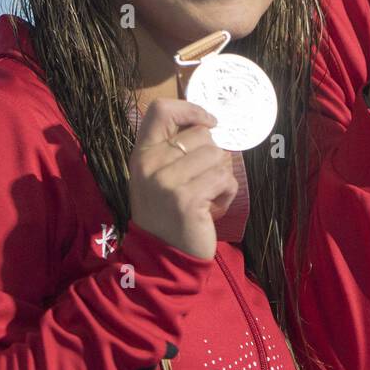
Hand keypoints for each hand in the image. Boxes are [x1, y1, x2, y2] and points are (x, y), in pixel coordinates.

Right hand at [128, 98, 237, 259]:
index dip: (190, 109)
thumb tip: (210, 123)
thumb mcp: (159, 177)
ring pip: (216, 154)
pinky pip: (224, 178)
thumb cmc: (167, 214)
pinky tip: (212, 209)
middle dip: (212, 155)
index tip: (208, 123)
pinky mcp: (187, 198)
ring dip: (221, 176)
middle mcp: (150, 163)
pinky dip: (227, 193)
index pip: (160, 109)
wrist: (162, 260)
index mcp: (142, 154)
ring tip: (206, 196)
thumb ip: (175, 149)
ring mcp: (167, 181)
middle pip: (201, 133)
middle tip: (203, 181)